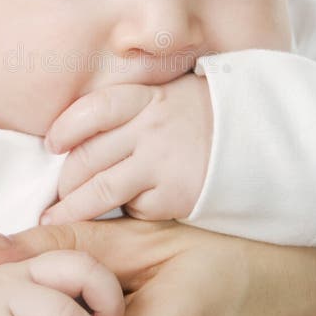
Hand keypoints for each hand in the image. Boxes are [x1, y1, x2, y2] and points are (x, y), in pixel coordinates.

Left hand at [43, 74, 212, 223]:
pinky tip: (125, 213)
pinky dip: (126, 212)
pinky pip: (134, 209)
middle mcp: (151, 129)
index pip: (92, 110)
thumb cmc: (207, 117)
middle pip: (88, 156)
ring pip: (100, 190)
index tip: (52, 145)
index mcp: (147, 98)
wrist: (262, 140)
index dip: (65, 129)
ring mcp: (162, 164)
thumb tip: (81, 131)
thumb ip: (131, 108)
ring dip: (72, 209)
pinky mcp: (174, 197)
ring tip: (54, 220)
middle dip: (65, 180)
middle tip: (56, 194)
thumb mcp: (170, 94)